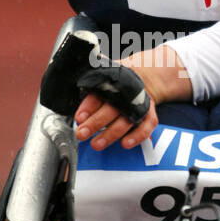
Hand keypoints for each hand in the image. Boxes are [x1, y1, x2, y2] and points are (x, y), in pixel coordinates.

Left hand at [74, 45, 191, 150]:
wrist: (145, 77)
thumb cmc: (116, 83)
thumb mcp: (103, 76)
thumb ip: (89, 82)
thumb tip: (69, 77)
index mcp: (111, 84)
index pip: (98, 94)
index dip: (88, 107)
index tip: (78, 118)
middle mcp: (125, 94)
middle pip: (110, 109)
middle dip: (95, 123)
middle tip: (81, 134)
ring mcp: (139, 104)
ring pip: (126, 121)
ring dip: (111, 134)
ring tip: (96, 144)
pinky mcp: (149, 114)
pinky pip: (147, 126)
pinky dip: (138, 136)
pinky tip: (125, 144)